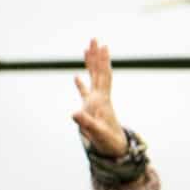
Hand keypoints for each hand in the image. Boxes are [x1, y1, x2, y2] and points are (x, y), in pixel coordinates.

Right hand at [70, 40, 128, 156]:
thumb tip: (74, 113)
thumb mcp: (97, 133)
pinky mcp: (92, 109)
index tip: (102, 46)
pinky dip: (81, 83)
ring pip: (93, 78)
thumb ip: (86, 123)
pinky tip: (76, 76)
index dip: (102, 61)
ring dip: (91, 64)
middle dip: (97, 56)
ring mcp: (96, 102)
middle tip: (95, 39)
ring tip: (87, 49)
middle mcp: (101, 97)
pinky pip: (85, 92)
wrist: (116, 150)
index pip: (103, 76)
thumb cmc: (108, 142)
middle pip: (99, 72)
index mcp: (102, 100)